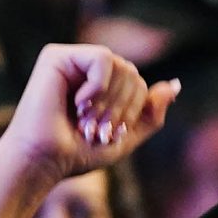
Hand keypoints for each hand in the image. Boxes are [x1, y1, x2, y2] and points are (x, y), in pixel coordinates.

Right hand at [0, 43, 180, 185]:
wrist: (42, 161)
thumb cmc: (77, 153)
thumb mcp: (126, 137)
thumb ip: (151, 112)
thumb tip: (175, 85)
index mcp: (101, 86)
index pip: (140, 85)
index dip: (134, 111)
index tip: (109, 134)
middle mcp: (86, 70)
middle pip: (134, 74)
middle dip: (123, 108)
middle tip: (96, 129)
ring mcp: (71, 61)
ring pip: (123, 66)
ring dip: (110, 101)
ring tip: (86, 119)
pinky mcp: (56, 56)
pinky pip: (102, 58)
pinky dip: (99, 85)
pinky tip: (80, 101)